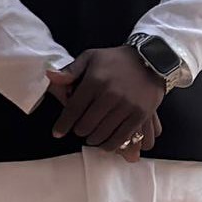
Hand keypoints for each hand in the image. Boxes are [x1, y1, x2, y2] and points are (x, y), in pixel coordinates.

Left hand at [46, 45, 167, 151]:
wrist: (151, 58)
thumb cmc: (115, 60)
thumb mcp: (91, 57)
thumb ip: (70, 70)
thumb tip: (50, 76)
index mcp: (95, 81)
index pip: (73, 109)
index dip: (63, 124)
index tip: (57, 133)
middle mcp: (110, 94)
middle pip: (86, 124)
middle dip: (79, 130)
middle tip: (79, 130)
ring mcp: (127, 106)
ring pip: (103, 133)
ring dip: (94, 139)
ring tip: (91, 137)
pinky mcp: (140, 114)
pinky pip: (122, 136)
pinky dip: (111, 144)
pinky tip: (106, 144)